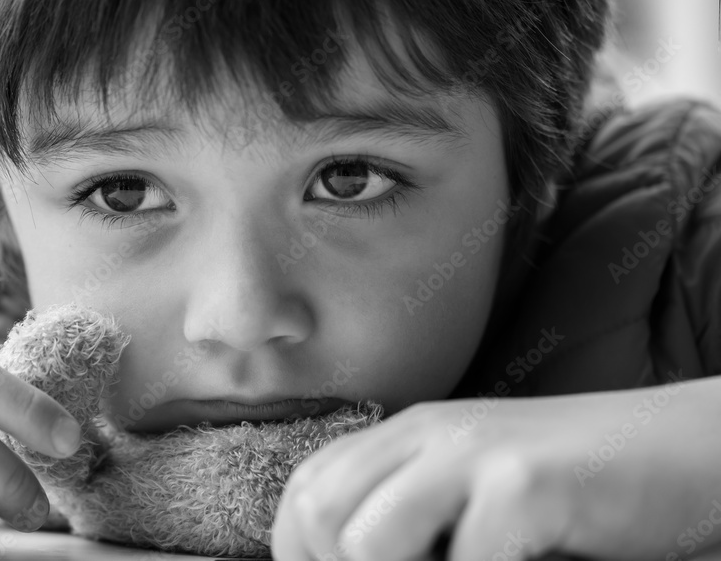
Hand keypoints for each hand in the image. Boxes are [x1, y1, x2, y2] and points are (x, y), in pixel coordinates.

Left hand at [272, 374, 720, 560]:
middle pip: (320, 513)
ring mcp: (476, 451)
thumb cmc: (574, 492)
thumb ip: (414, 518)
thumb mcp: (474, 493)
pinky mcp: (526, 482)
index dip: (301, 556)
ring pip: (367, 542)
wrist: (680, 452)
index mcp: (408, 435)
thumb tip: (353, 559)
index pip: (305, 492)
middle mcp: (430, 433)